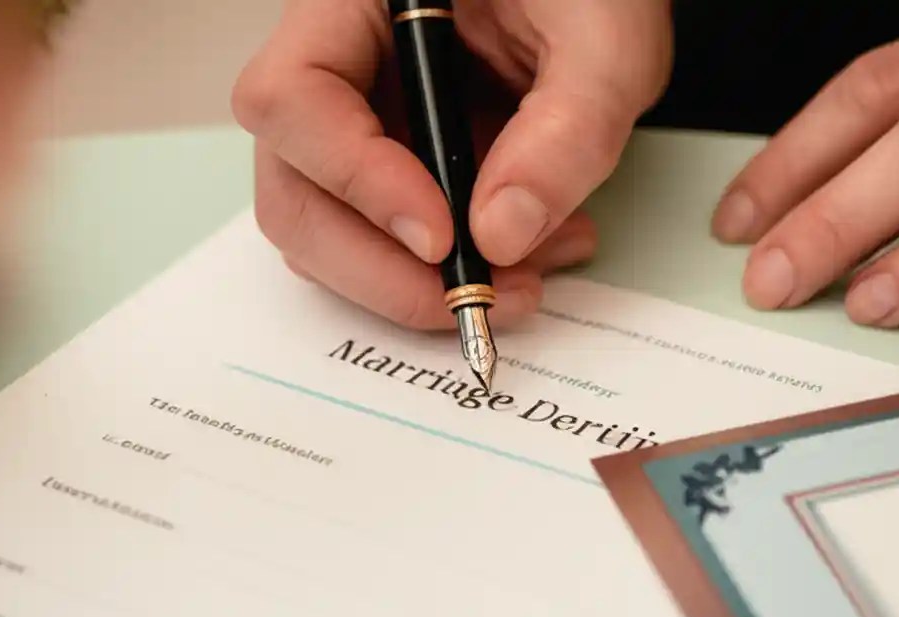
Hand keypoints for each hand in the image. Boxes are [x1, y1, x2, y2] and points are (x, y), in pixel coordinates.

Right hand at [233, 0, 671, 328]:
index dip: (356, 179)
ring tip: (524, 278)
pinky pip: (385, 240)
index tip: (439, 237)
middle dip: (376, 266)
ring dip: (416, 282)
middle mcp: (336, 63)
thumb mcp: (605, 36)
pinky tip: (525, 256)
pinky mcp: (391, 166)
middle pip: (292, 185)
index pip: (295, 98)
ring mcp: (357, 120)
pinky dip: (447, 271)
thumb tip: (500, 233)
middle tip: (473, 298)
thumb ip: (567, 127)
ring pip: (329, 229)